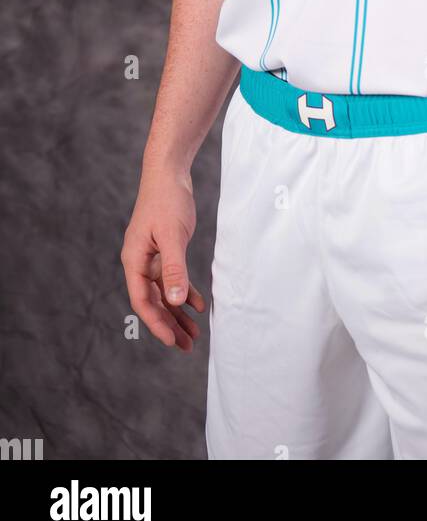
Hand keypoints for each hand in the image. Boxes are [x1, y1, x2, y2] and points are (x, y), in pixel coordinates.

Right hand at [120, 164, 205, 350]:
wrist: (168, 173)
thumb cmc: (167, 200)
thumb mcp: (173, 236)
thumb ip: (173, 268)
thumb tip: (175, 302)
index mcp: (134, 261)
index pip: (143, 301)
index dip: (157, 323)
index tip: (173, 341)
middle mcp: (140, 262)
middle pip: (154, 301)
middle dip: (169, 325)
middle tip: (187, 346)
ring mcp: (151, 257)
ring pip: (164, 293)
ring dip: (178, 313)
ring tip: (194, 333)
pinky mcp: (164, 250)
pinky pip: (173, 278)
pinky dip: (185, 292)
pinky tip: (198, 305)